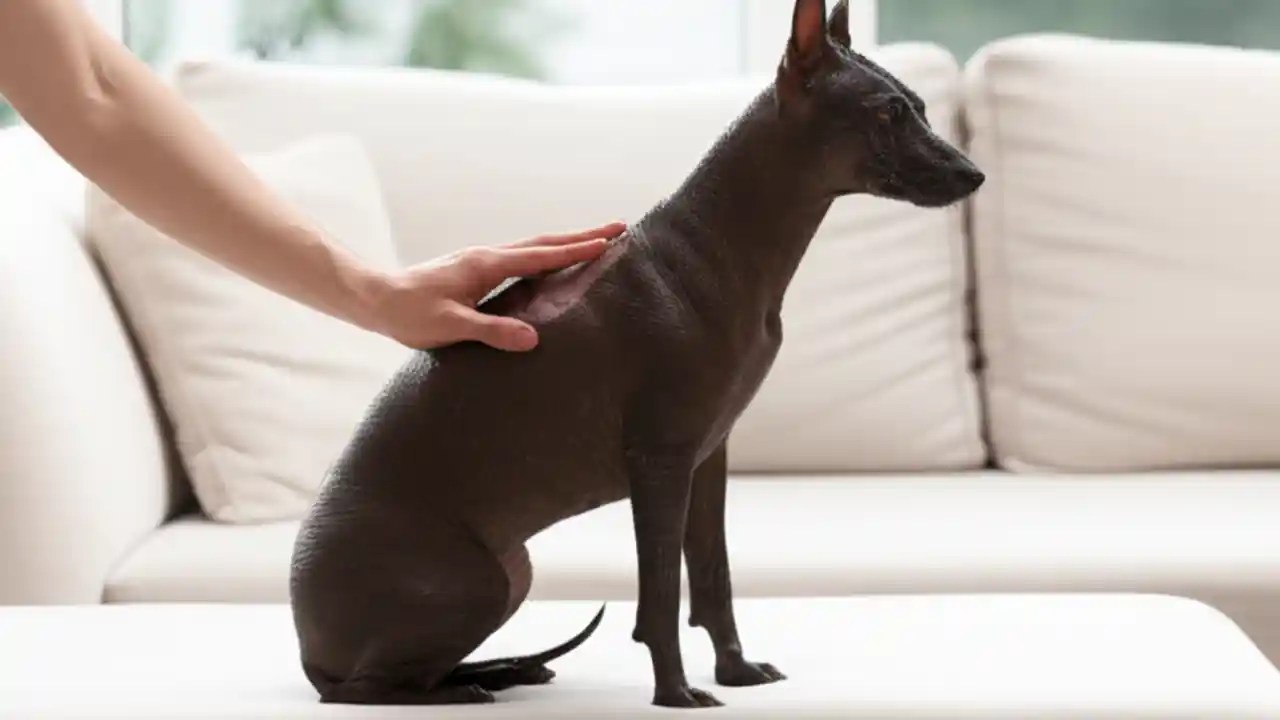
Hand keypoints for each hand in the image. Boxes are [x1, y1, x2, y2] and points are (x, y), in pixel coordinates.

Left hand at [367, 222, 625, 350]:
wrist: (375, 299)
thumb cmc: (408, 314)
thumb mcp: (449, 327)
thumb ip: (491, 331)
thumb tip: (533, 338)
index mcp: (487, 264)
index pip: (542, 255)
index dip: (576, 250)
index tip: (608, 242)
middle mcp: (488, 255)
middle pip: (544, 241)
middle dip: (582, 235)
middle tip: (619, 228)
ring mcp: (482, 260)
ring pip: (534, 247)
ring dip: (567, 242)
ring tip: (596, 241)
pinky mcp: (476, 269)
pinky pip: (522, 257)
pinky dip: (547, 254)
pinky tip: (553, 263)